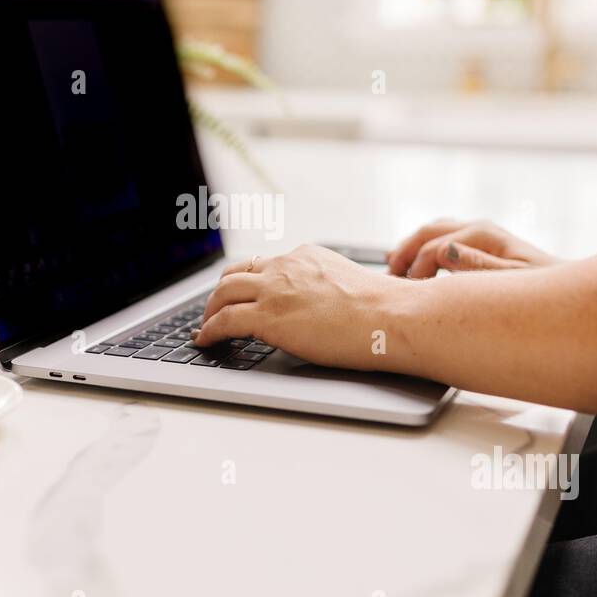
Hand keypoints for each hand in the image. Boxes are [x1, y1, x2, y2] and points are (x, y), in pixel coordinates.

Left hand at [194, 244, 414, 370]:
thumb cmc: (384, 310)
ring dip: (210, 310)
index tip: (242, 292)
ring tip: (205, 326)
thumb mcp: (348, 284)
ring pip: (223, 292)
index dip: (248, 280)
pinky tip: (205, 340)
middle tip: (215, 308)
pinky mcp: (268, 316)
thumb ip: (326, 289)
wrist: (391, 317)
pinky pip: (224, 321)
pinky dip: (208, 331)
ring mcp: (274, 289)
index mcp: (307, 256)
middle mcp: (286, 266)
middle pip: (236, 272)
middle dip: (221, 292)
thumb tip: (325, 308)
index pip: (265, 264)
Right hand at [387, 218, 559, 276]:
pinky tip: (417, 266)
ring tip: (396, 270)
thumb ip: (478, 267)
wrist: (567, 293)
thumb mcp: (511, 284)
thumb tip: (445, 253)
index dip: (416, 269)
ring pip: (433, 230)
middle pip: (428, 230)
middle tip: (389, 276)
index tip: (409, 293)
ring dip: (412, 248)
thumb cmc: (541, 291)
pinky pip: (443, 238)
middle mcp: (480, 229)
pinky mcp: (481, 244)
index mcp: (483, 235)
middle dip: (405, 252)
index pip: (434, 247)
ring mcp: (480, 234)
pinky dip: (425, 249)